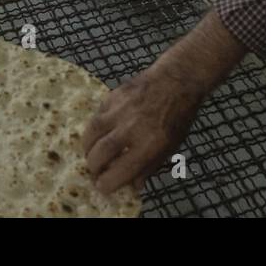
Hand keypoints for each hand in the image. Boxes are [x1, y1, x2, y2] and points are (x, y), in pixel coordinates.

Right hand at [85, 11, 243, 193]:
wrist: (178, 79)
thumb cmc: (178, 116)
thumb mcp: (171, 146)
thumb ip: (150, 166)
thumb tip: (133, 185)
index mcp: (148, 145)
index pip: (119, 172)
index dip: (106, 183)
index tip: (102, 186)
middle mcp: (131, 128)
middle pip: (100, 153)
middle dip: (93, 166)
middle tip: (94, 170)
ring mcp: (120, 110)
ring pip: (92, 133)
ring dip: (87, 147)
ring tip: (90, 153)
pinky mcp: (113, 95)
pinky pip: (96, 115)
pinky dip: (94, 127)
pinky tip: (97, 133)